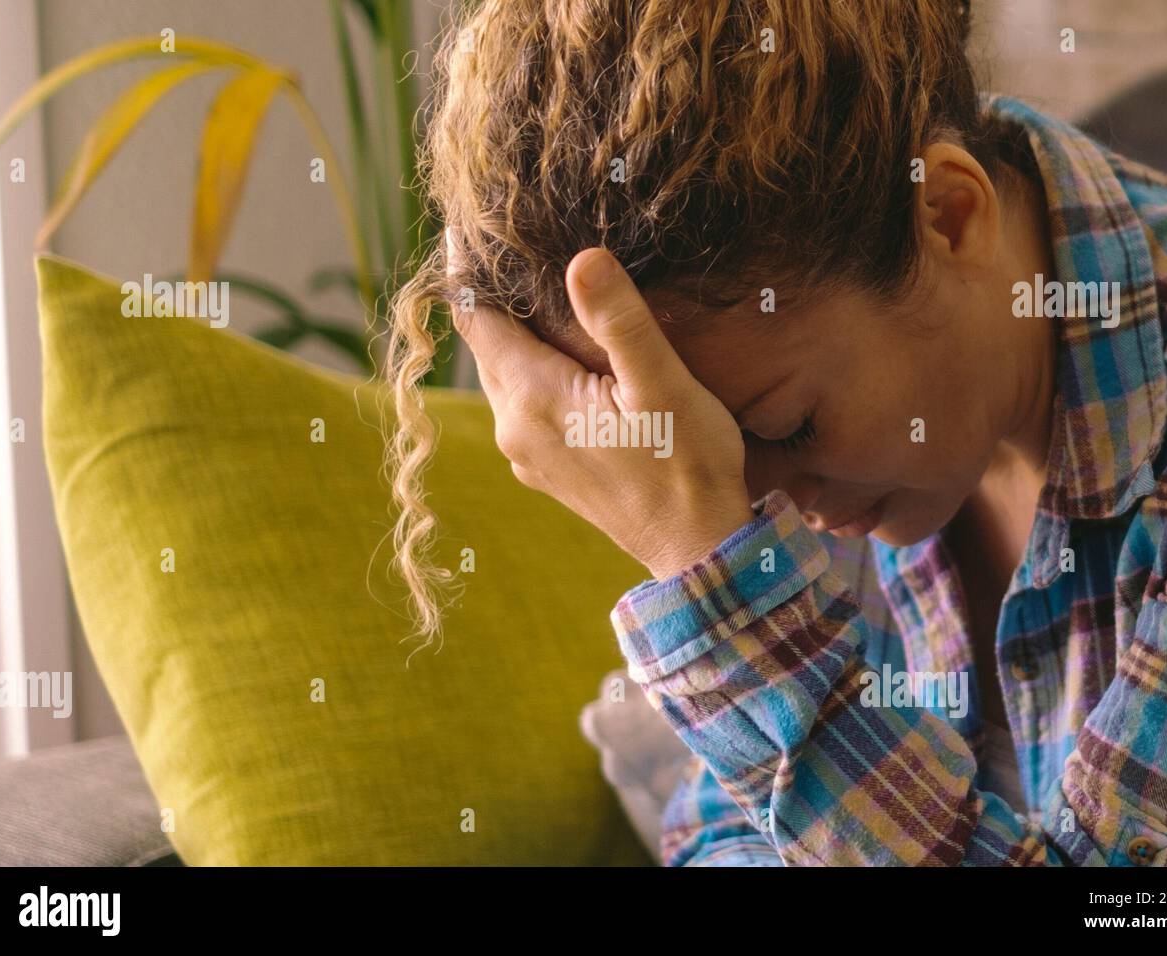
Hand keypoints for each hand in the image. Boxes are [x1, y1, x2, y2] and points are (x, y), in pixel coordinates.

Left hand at [449, 237, 752, 579]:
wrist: (698, 549)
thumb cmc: (688, 467)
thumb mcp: (662, 386)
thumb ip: (618, 321)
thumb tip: (580, 259)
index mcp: (532, 398)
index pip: (474, 316)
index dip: (468, 266)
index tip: (471, 221)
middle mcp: (514, 427)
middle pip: (487, 342)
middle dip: (496, 295)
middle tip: (513, 240)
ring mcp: (527, 452)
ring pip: (506, 372)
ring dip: (518, 333)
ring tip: (545, 288)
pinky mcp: (546, 468)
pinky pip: (524, 402)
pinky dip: (535, 369)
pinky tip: (569, 354)